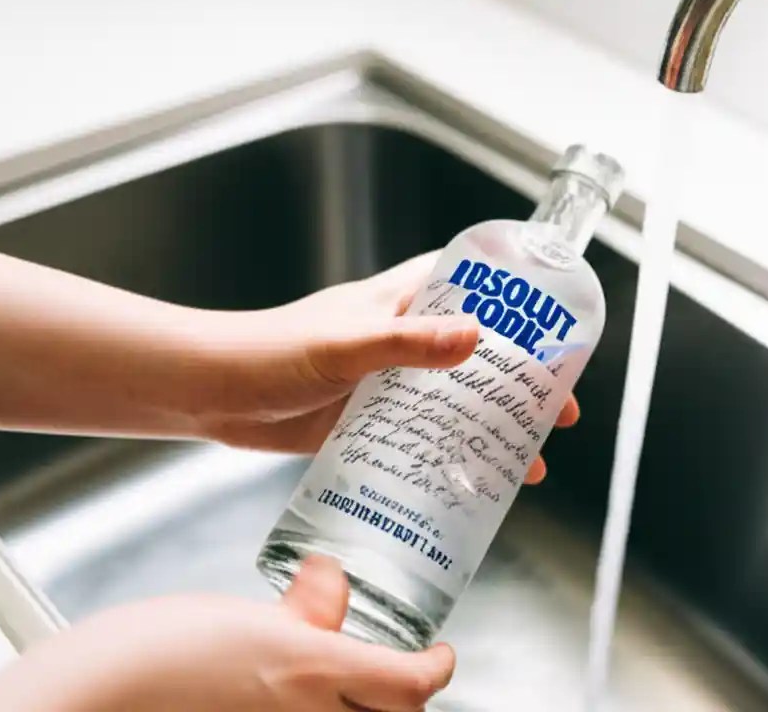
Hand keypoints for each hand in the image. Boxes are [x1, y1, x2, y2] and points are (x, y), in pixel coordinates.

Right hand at [0, 556, 453, 711]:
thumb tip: (331, 585)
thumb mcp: (244, 616)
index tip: (439, 653)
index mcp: (311, 671)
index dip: (436, 668)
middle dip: (406, 698)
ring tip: (343, 681)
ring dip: (360, 706)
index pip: (411, 685)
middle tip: (397, 671)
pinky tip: (293, 699)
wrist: (92, 700)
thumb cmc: (155, 654)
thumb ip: (302, 611)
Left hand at [187, 252, 579, 482]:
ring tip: (531, 458)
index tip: (555, 322)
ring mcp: (383, 384)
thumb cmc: (268, 352)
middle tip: (558, 409)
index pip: (468, 284)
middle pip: (475, 354)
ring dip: (489, 426)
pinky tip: (473, 483)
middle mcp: (398, 339)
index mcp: (396, 300)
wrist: (209, 393)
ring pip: (452, 402)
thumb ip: (406, 342)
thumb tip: (476, 337)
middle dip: (518, 380)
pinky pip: (420, 438)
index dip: (514, 300)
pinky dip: (448, 455)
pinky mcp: (364, 424)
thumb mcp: (344, 345)